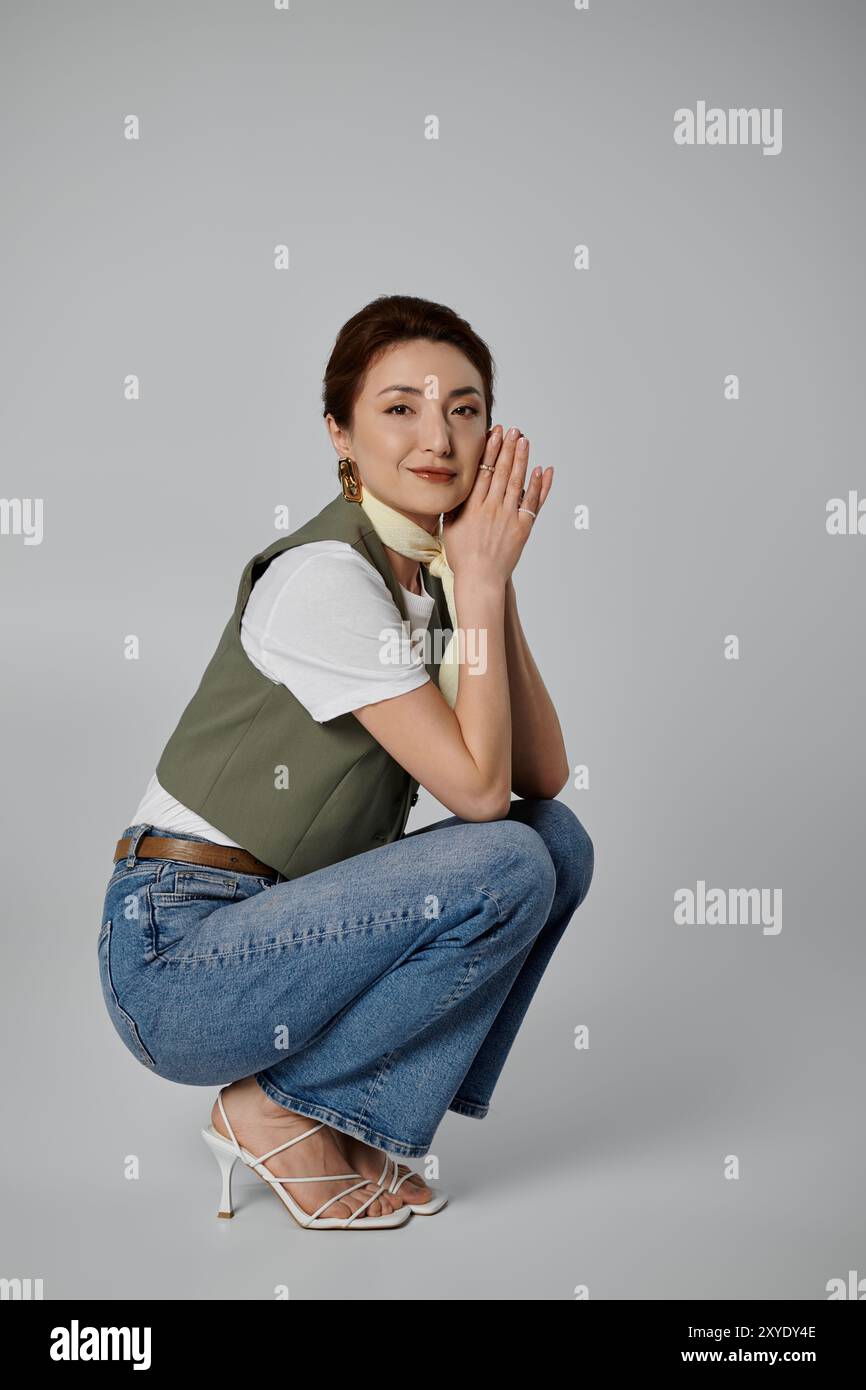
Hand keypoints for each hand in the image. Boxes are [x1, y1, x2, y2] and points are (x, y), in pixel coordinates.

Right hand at [442, 425, 553, 583]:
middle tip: (514, 431)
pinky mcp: (522, 528)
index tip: (495, 434)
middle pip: (501, 472)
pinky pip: (532, 502)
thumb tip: (453, 487)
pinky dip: (538, 486)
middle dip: (507, 448)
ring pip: (517, 482)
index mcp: (472, 507)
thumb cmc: (463, 557)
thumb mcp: (450, 528)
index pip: (483, 471)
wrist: (480, 579)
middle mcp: (491, 508)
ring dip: (522, 459)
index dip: (490, 451)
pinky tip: (542, 470)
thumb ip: (454, 506)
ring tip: (524, 441)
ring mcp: (508, 517)